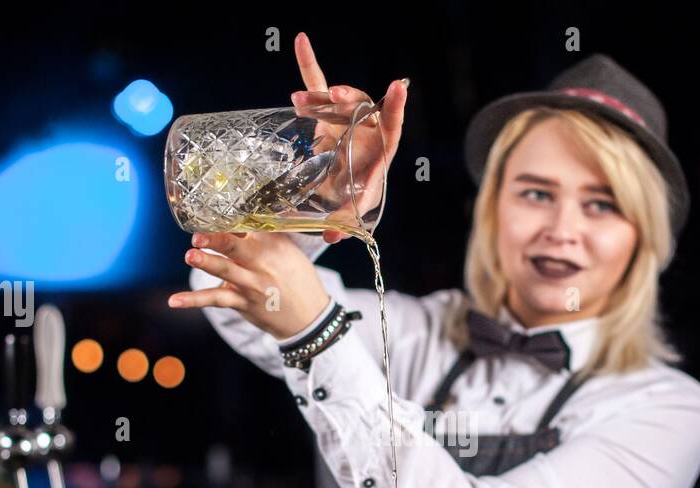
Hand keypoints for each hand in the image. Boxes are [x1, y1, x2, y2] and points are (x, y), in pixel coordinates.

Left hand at [168, 231, 332, 339]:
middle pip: (237, 247)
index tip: (212, 204)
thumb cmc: (296, 278)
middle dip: (217, 240)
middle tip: (198, 235)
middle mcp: (263, 262)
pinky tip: (174, 301)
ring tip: (190, 256)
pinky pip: (216, 300)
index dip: (230, 215)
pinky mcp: (243, 303)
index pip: (249, 224)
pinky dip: (194, 301)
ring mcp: (252, 284)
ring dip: (208, 263)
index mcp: (273, 243)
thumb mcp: (287, 251)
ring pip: (227, 271)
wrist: (310, 317)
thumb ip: (263, 234)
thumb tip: (236, 215)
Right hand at [289, 31, 407, 243]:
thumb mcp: (352, 210)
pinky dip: (309, 65)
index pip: (391, 126)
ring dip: (319, 97)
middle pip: (361, 108)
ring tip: (300, 101)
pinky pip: (318, 86)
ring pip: (335, 100)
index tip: (398, 87)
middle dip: (348, 100)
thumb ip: (346, 221)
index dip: (395, 108)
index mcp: (380, 150)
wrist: (337, 191)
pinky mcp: (325, 114)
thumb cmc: (352, 199)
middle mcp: (366, 128)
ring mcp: (345, 118)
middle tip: (335, 97)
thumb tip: (333, 236)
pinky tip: (301, 40)